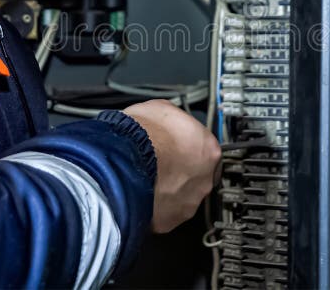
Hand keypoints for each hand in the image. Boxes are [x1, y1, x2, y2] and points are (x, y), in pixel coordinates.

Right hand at [124, 100, 221, 232]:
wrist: (122, 164)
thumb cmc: (141, 137)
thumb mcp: (160, 109)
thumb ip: (172, 119)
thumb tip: (166, 120)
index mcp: (208, 148)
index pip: (206, 147)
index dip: (188, 145)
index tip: (178, 145)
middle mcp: (204, 178)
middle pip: (198, 174)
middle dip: (181, 169)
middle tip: (162, 163)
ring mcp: (189, 201)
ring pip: (183, 195)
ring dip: (169, 188)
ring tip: (149, 178)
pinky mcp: (171, 220)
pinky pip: (166, 212)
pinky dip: (156, 204)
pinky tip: (142, 193)